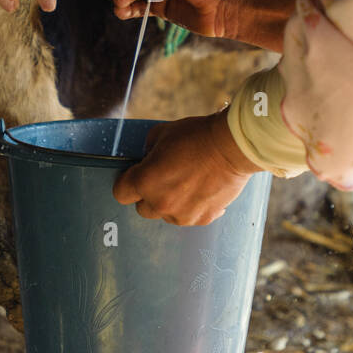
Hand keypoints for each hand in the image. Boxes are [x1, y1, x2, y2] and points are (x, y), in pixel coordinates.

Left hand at [112, 110, 259, 225]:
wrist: (232, 146)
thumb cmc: (196, 136)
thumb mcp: (162, 133)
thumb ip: (148, 150)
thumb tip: (148, 158)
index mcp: (145, 181)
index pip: (121, 193)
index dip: (127, 183)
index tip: (135, 176)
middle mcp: (161, 203)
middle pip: (142, 209)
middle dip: (149, 195)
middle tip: (163, 179)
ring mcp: (182, 214)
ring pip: (167, 214)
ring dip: (171, 203)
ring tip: (186, 183)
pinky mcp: (203, 218)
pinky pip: (190, 217)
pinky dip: (193, 207)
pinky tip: (202, 189)